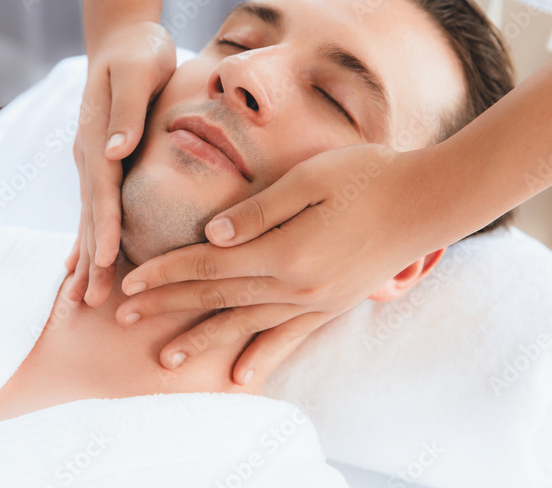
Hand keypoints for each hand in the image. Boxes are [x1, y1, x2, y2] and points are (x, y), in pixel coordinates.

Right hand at [64, 20, 175, 306]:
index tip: (102, 260)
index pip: (102, 190)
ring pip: (87, 216)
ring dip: (84, 256)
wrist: (121, 35)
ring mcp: (90, 159)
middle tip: (90, 301)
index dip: (102, 226)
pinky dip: (86, 236)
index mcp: (98, 136)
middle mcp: (89, 153)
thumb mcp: (137, 70)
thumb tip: (116, 150)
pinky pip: (93, 206)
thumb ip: (126, 110)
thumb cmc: (137, 50)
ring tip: (82, 297)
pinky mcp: (100, 161)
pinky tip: (81, 262)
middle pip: (90, 213)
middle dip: (89, 258)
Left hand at [115, 143, 444, 383]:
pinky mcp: (332, 306)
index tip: (127, 281)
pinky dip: (261, 358)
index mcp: (284, 250)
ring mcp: (315, 302)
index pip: (208, 265)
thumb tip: (210, 234)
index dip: (164, 273)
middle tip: (122, 316)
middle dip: (167, 306)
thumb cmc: (368, 175)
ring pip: (245, 325)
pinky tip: (240, 377)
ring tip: (164, 358)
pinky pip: (288, 339)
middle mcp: (296, 286)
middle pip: (217, 297)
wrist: (428, 201)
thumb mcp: (310, 177)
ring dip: (202, 340)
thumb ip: (259, 209)